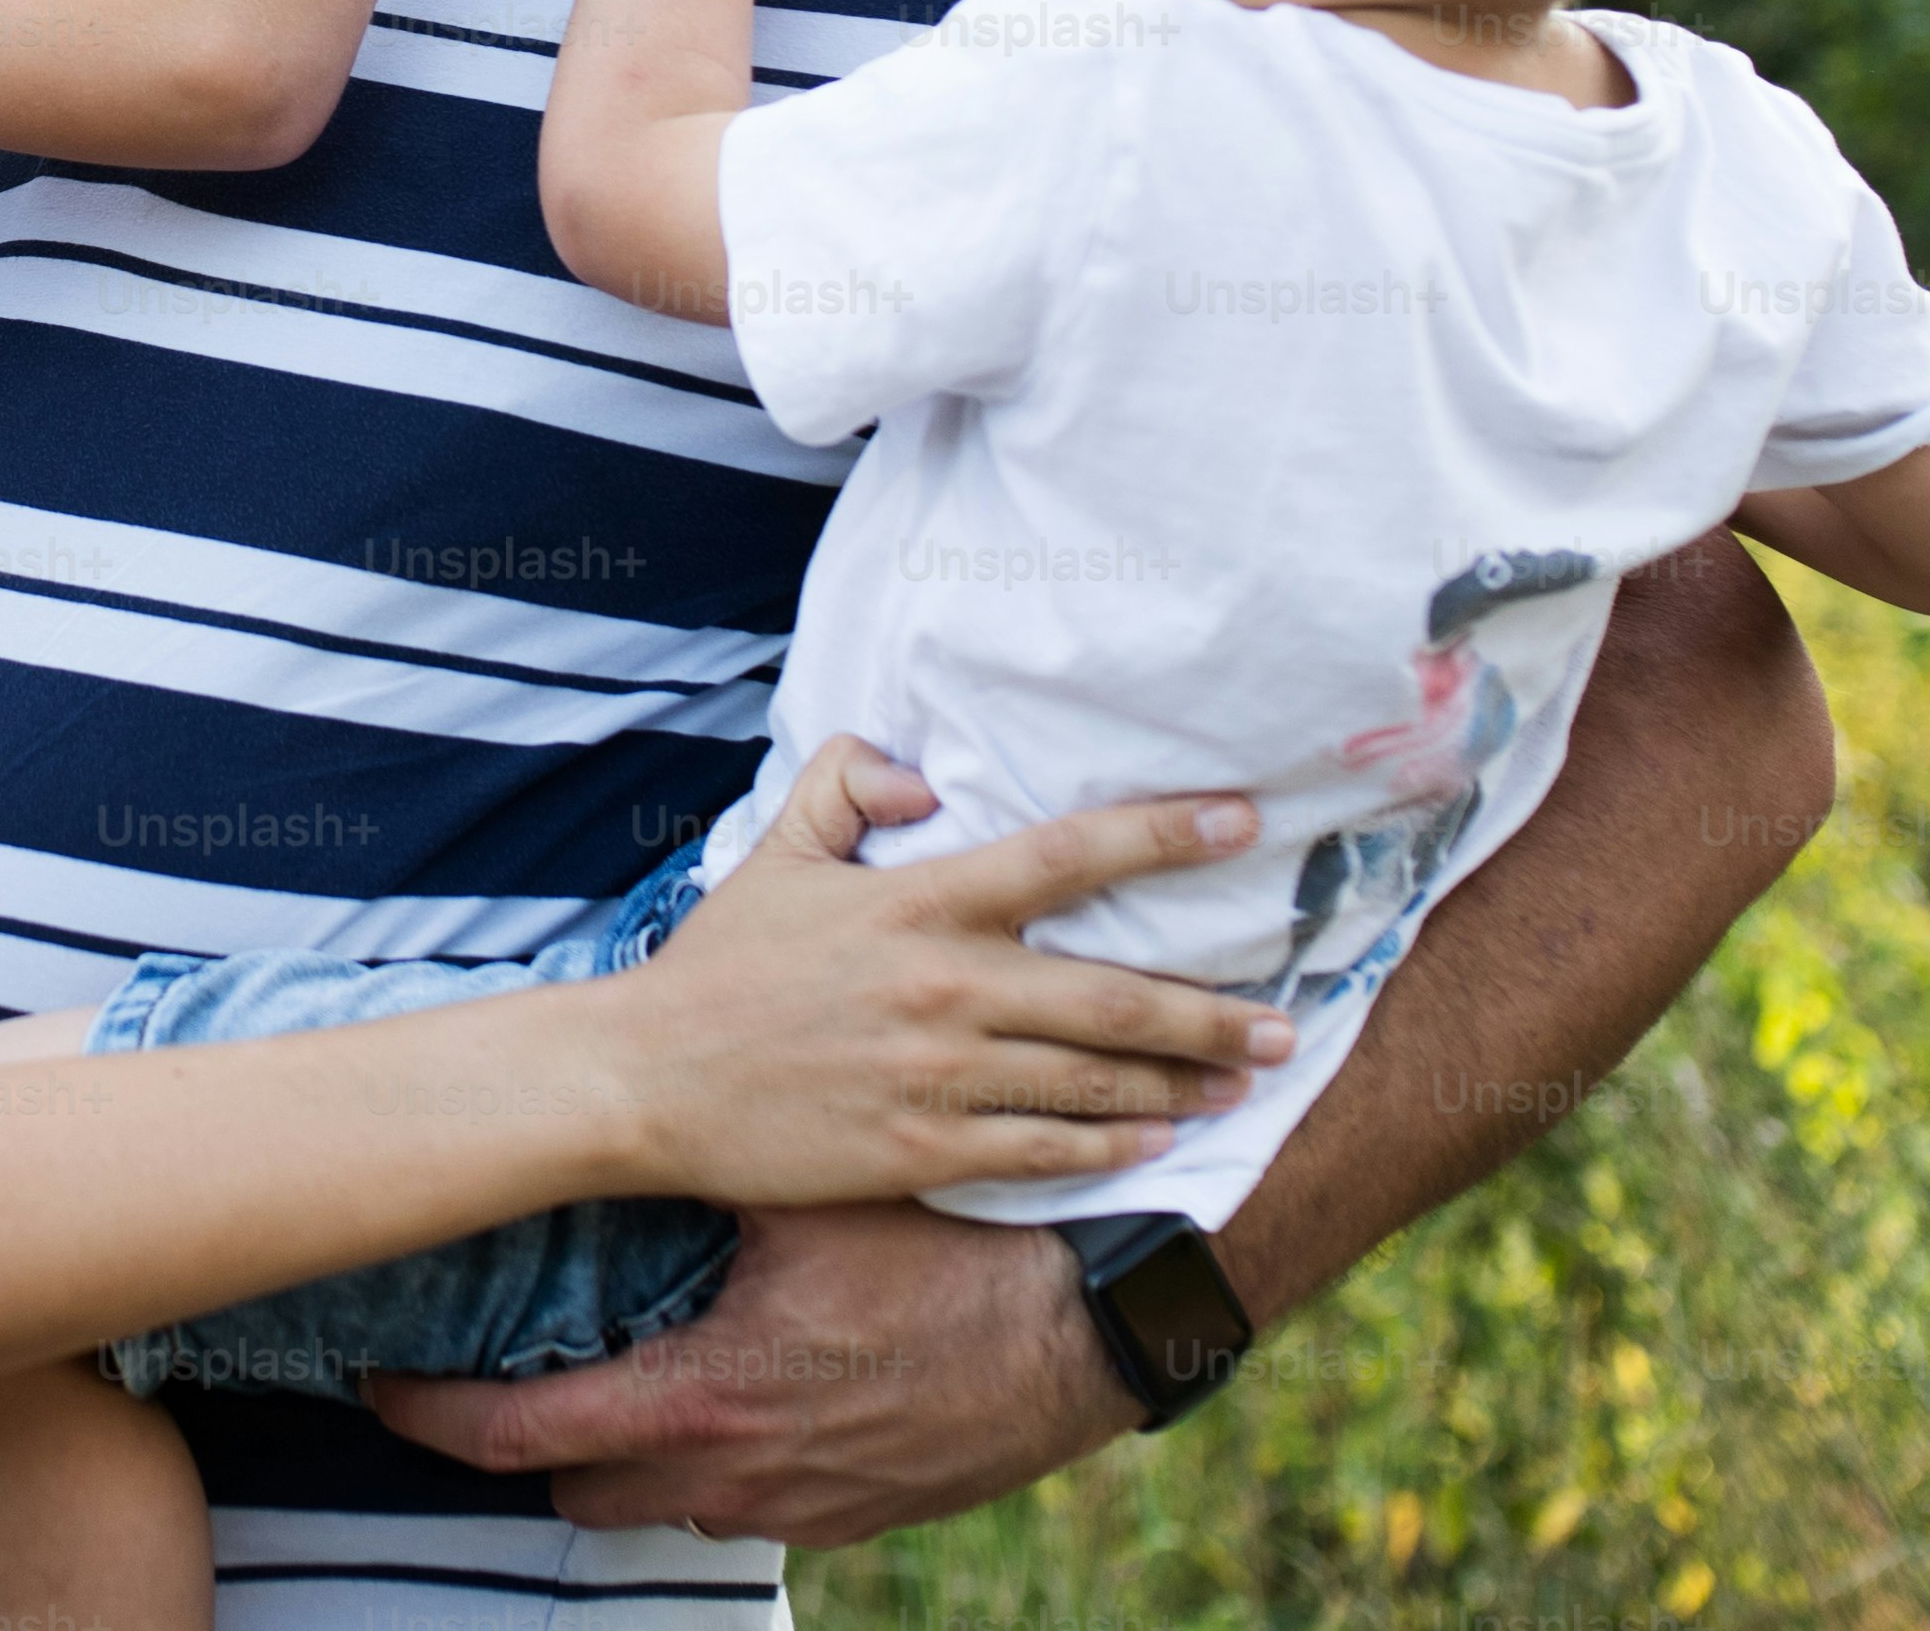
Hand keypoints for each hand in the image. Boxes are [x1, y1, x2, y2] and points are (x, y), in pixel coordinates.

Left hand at [371, 1196, 1135, 1543]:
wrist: (1087, 1328)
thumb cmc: (947, 1245)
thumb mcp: (801, 1192)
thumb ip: (694, 1178)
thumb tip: (595, 1118)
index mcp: (703, 1397)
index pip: (515, 1435)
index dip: (427, 1415)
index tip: (379, 1384)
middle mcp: (735, 1476)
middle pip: (571, 1486)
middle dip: (524, 1438)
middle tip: (496, 1370)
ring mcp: (798, 1508)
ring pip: (657, 1501)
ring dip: (624, 1447)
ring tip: (613, 1367)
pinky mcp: (856, 1517)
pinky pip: (743, 1501)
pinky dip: (711, 1457)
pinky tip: (730, 1382)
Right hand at [599, 736, 1285, 1212]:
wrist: (646, 1079)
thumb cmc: (717, 965)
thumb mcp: (774, 852)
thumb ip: (846, 788)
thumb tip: (922, 778)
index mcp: (918, 903)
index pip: (1066, 856)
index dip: (1163, 835)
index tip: (1242, 823)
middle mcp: (944, 987)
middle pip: (1112, 996)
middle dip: (1211, 1013)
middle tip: (1283, 1022)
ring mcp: (937, 1075)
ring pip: (1092, 1083)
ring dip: (1180, 1085)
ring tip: (1242, 1082)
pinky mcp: (921, 1150)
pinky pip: (1042, 1150)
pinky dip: (1111, 1148)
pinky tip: (1156, 1142)